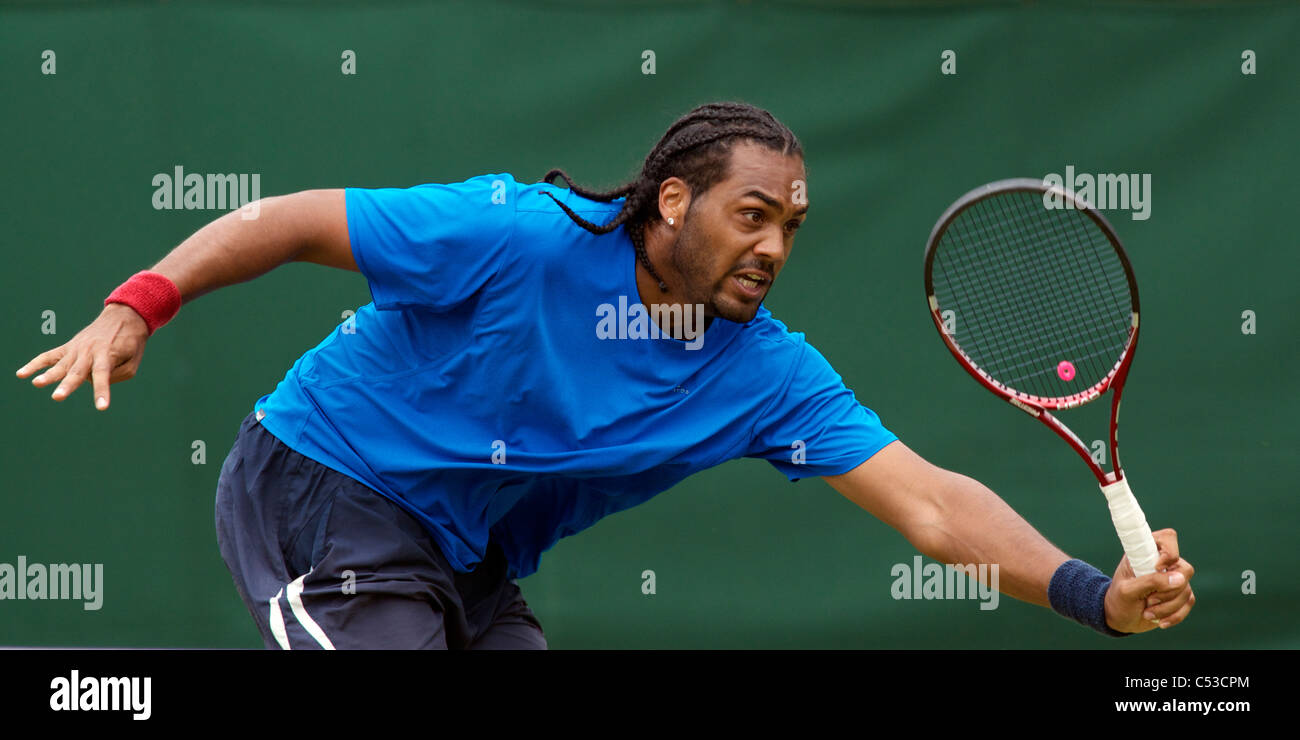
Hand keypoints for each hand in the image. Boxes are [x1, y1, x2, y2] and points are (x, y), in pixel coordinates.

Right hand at [15, 302, 150, 409]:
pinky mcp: (68, 347)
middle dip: (67, 385)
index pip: (103, 375)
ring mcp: (76, 349)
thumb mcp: (134, 361)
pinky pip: (49, 356)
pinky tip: (22, 374)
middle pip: (77, 371)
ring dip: (48, 375)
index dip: (102, 391)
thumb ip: (119, 375)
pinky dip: (35, 364)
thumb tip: (94, 382)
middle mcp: (89, 351)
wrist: (123, 317)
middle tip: (57, 397)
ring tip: (36, 384)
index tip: (101, 407)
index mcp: (108, 354)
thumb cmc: (131, 343)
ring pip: (61, 365)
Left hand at [1103, 528, 1195, 633]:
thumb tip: (1180, 579)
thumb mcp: (1127, 590)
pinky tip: (1159, 621)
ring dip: (1167, 606)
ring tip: (1147, 612)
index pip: (1168, 538)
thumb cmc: (1119, 598)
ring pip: (1186, 589)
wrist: (1120, 618)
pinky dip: (1174, 615)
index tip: (1157, 568)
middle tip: (1148, 599)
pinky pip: (1188, 602)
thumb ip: (1150, 581)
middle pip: (1185, 569)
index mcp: (1146, 552)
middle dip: (1168, 590)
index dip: (1169, 553)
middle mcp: (1163, 562)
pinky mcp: (1180, 594)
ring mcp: (1174, 578)